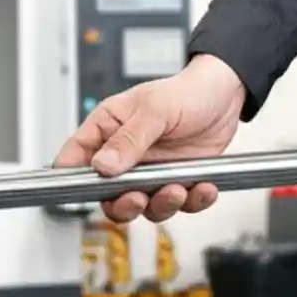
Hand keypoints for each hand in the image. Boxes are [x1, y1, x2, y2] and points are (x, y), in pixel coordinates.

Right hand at [54, 54, 246, 222]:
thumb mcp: (155, 108)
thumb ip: (128, 139)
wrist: (226, 93)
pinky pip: (179, 204)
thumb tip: (102, 165)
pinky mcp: (176, 180)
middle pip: (107, 194)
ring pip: (142, 206)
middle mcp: (125, 155)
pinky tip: (202, 188)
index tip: (80, 191)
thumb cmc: (187, 90)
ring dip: (160, 205)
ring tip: (177, 189)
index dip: (70, 177)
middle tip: (137, 198)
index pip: (75, 157)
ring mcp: (150, 171)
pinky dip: (192, 201)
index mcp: (108, 129)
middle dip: (122, 203)